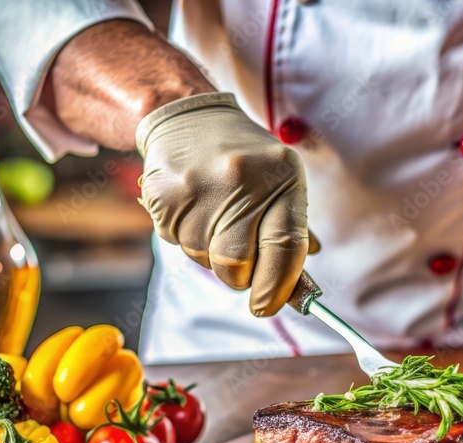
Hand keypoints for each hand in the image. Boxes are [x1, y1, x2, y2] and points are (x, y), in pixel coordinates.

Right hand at [135, 92, 318, 315]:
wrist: (187, 117)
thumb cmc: (245, 161)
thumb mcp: (281, 183)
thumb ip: (292, 236)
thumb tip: (299, 292)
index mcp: (282, 176)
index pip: (286, 247)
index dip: (278, 287)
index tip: (269, 306)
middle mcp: (241, 179)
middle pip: (238, 264)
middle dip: (241, 276)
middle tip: (240, 259)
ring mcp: (198, 187)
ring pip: (205, 259)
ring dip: (211, 253)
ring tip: (213, 215)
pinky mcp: (163, 195)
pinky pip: (177, 243)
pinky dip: (186, 237)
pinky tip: (193, 208)